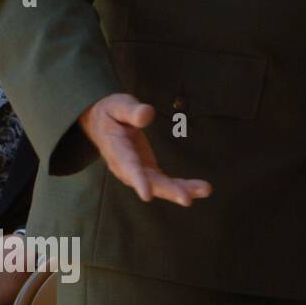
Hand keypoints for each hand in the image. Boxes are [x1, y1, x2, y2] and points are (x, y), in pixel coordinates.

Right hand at [79, 93, 210, 205]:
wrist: (101, 124)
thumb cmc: (110, 113)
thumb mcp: (117, 105)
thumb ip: (131, 110)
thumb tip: (147, 114)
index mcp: (116, 148)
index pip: (127, 165)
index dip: (137, 179)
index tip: (146, 194)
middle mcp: (125, 166)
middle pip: (148, 181)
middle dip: (167, 191)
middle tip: (187, 199)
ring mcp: (138, 171)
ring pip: (159, 186)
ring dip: (180, 190)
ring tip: (204, 189)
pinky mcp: (149, 172)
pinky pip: (166, 183)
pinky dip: (183, 187)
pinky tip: (201, 189)